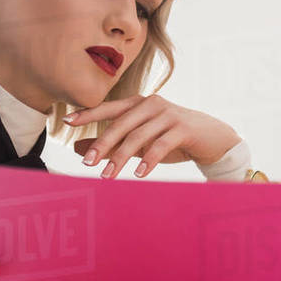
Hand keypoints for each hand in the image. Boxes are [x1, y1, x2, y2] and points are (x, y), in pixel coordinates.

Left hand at [64, 94, 240, 178]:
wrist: (213, 138)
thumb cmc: (173, 138)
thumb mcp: (140, 141)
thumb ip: (112, 143)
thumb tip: (77, 148)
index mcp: (139, 104)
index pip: (109, 108)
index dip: (88, 114)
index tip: (66, 122)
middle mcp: (151, 104)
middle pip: (121, 124)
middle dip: (102, 144)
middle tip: (87, 163)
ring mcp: (168, 114)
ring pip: (138, 136)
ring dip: (121, 158)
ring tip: (108, 176)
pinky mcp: (183, 128)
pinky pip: (161, 145)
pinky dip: (148, 161)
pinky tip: (138, 174)